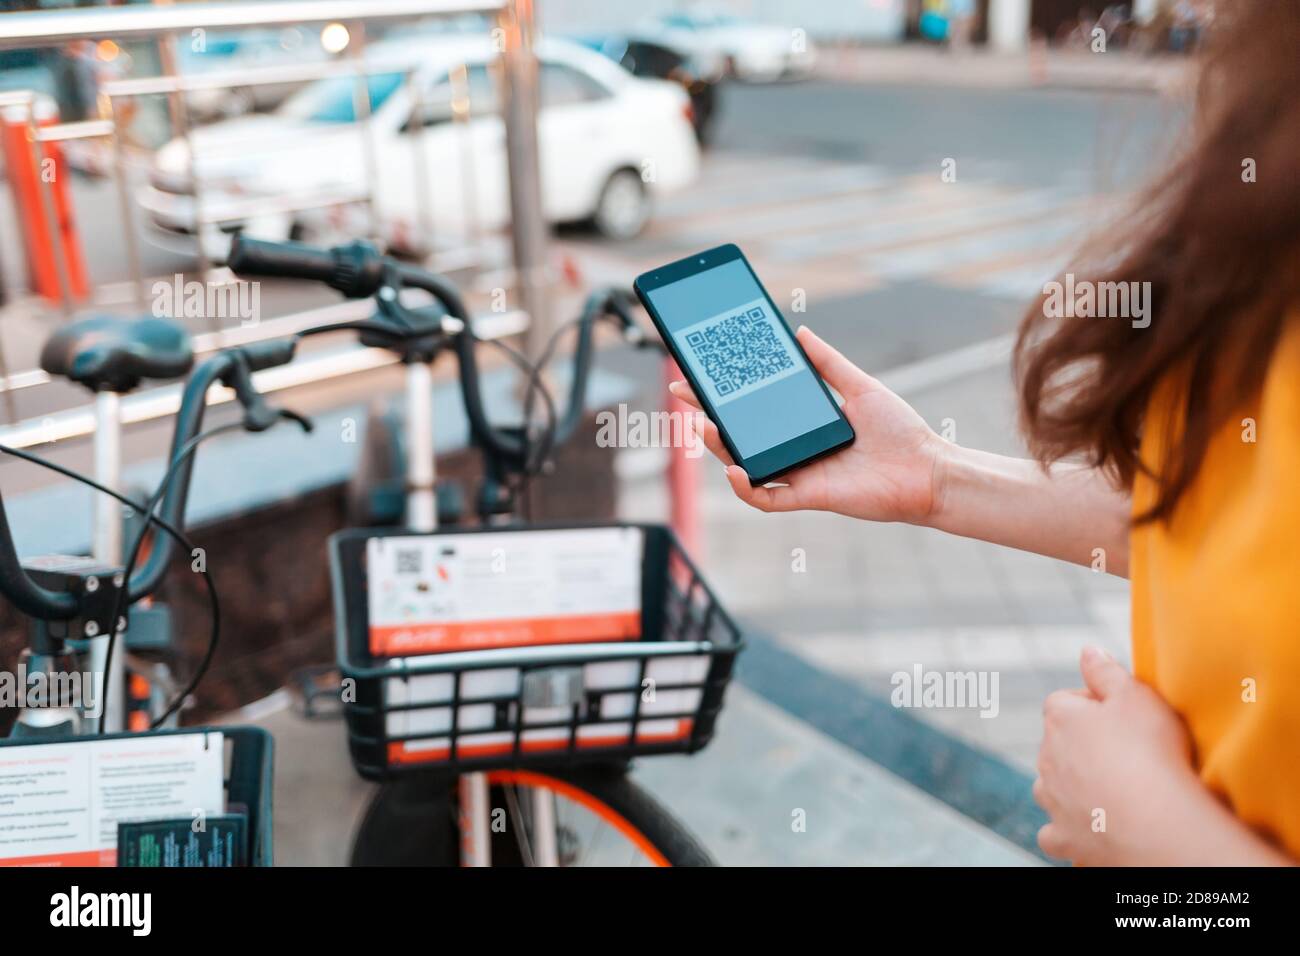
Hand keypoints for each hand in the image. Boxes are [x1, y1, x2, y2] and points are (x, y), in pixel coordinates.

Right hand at [669, 326, 946, 522]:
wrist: (927, 469)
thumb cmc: (900, 432)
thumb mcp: (860, 386)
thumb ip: (828, 363)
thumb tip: (799, 334)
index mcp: (803, 425)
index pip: (755, 409)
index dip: (726, 395)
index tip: (702, 374)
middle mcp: (795, 450)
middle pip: (740, 436)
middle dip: (707, 415)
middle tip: (685, 394)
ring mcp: (799, 474)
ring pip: (744, 465)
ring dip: (719, 448)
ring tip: (704, 425)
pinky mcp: (808, 496)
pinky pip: (766, 498)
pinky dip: (746, 488)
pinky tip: (735, 468)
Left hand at [1034, 647, 1197, 865]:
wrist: (1154, 822)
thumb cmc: (1150, 752)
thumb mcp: (1136, 696)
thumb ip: (1107, 670)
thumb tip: (1086, 650)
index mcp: (1060, 719)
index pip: (1064, 702)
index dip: (1093, 707)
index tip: (1123, 718)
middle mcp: (1046, 759)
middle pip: (1058, 744)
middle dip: (1084, 747)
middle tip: (1128, 756)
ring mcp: (1051, 801)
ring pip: (1051, 787)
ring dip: (1072, 787)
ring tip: (1113, 792)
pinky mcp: (1062, 838)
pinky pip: (1054, 833)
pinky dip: (1068, 830)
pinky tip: (1091, 829)